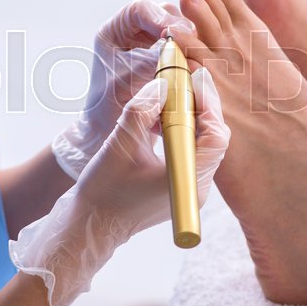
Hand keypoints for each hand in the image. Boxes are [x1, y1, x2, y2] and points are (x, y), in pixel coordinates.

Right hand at [11, 68, 228, 305]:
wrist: (91, 225)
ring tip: (168, 96)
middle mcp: (196, 188)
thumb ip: (142, 110)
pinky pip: (188, 152)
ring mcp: (189, 189)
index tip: (193, 80)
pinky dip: (178, 131)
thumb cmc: (102, 191)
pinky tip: (158, 118)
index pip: (215, 135)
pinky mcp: (179, 187)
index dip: (207, 104)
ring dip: (187, 117)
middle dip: (198, 106)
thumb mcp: (120, 144)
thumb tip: (163, 85)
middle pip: (212, 137)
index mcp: (186, 181)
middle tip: (184, 81)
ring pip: (201, 143)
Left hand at [52, 0, 194, 179]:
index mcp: (114, 31)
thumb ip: (152, 62)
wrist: (110, 136)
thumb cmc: (110, 111)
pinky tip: (199, 72)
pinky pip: (188, 50)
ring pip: (180, 30)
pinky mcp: (168, 59)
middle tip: (192, 48)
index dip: (159, 17)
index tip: (172, 34)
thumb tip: (181, 48)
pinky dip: (195, 58)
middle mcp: (134, 32)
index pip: (140, 9)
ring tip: (197, 63)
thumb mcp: (128, 83)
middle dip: (181, 30)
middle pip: (165, 14)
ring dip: (191, 44)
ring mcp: (152, 44)